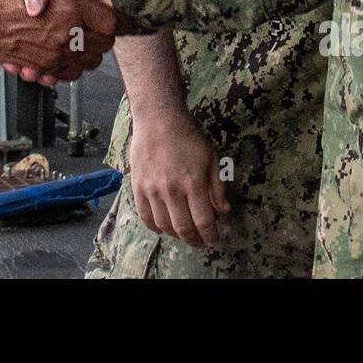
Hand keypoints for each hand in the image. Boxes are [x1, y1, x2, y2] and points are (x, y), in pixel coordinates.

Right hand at [0, 0, 114, 81]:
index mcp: (70, 9)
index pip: (111, 22)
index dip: (112, 15)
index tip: (106, 10)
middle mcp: (65, 36)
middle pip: (104, 45)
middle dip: (103, 33)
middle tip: (95, 22)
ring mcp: (54, 55)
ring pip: (89, 62)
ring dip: (89, 50)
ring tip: (82, 37)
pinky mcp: (41, 67)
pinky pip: (69, 74)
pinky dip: (71, 66)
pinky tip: (65, 51)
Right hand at [129, 106, 229, 249]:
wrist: (158, 119)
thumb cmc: (188, 136)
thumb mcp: (212, 158)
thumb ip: (218, 187)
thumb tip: (224, 212)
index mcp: (194, 183)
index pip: (203, 221)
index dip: (211, 236)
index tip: (215, 241)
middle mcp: (172, 190)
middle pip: (184, 228)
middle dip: (195, 241)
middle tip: (201, 243)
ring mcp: (152, 190)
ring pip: (164, 226)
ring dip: (176, 235)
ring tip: (184, 235)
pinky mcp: (137, 187)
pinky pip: (145, 216)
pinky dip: (155, 227)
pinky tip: (163, 228)